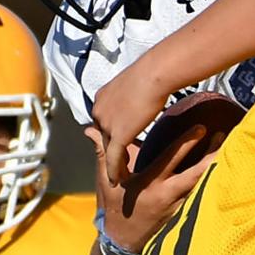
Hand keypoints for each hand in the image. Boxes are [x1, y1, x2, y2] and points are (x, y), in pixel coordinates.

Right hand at [87, 124, 215, 254]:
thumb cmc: (113, 210)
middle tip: (223, 137)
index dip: (187, 143)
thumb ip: (103, 155)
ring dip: (214, 169)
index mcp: (149, 183)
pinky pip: (199, 200)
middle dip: (210, 155)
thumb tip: (90, 130)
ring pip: (201, 187)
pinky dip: (211, 187)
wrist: (121, 244)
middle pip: (195, 174)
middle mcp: (166, 195)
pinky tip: (223, 176)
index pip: (171, 159)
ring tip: (227, 152)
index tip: (202, 128)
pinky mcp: (180, 217)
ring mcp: (176, 208)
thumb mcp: (105, 182)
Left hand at [91, 59, 174, 185]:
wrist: (155, 74)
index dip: (110, 133)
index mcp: (102, 98)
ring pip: (107, 150)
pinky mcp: (117, 135)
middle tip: (117, 163)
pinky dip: (114, 171)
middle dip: (109, 150)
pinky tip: (117, 181)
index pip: (103, 121)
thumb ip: (131, 93)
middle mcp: (99, 111)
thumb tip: (142, 90)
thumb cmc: (152, 73)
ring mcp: (106, 124)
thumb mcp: (135, 83)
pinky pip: (113, 158)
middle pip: (103, 137)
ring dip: (112, 164)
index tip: (117, 142)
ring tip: (118, 177)